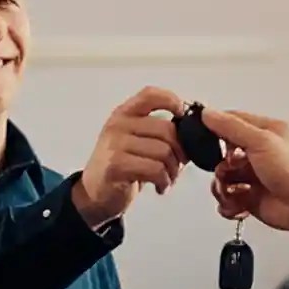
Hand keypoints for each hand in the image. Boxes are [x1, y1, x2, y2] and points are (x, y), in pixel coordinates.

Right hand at [72, 86, 187, 227]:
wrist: (95, 194)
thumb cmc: (122, 166)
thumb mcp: (136, 140)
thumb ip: (159, 131)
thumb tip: (193, 130)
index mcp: (125, 114)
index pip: (151, 95)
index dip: (172, 101)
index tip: (182, 116)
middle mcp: (119, 125)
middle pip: (167, 129)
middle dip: (180, 152)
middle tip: (177, 167)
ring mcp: (115, 144)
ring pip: (164, 152)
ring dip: (173, 171)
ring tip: (167, 179)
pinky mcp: (116, 165)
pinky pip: (155, 169)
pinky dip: (164, 181)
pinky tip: (160, 187)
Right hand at [201, 109, 288, 237]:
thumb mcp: (261, 141)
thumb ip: (232, 127)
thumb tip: (209, 113)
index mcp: (266, 132)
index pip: (233, 122)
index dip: (216, 128)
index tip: (205, 135)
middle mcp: (259, 153)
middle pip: (223, 153)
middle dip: (222, 165)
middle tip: (233, 169)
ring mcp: (254, 176)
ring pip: (223, 178)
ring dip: (223, 187)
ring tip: (236, 190)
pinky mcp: (251, 197)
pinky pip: (227, 199)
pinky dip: (228, 204)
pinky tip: (238, 204)